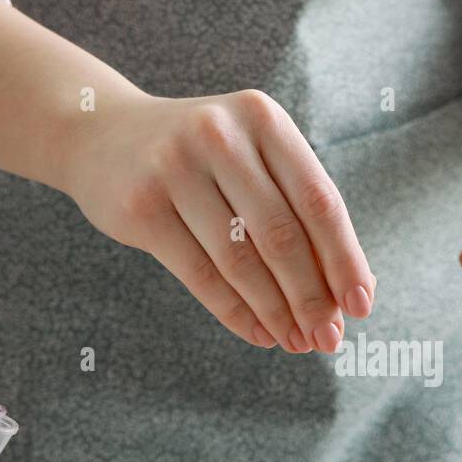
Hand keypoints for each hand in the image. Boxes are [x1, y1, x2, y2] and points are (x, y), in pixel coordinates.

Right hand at [63, 90, 373, 352]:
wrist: (100, 135)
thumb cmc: (202, 159)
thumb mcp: (252, 161)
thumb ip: (297, 212)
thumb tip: (347, 293)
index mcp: (263, 119)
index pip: (319, 200)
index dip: (344, 259)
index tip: (361, 305)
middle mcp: (221, 135)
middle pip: (283, 235)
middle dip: (312, 297)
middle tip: (328, 339)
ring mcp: (175, 167)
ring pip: (241, 261)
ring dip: (276, 312)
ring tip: (296, 342)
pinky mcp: (141, 207)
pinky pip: (201, 274)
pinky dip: (236, 312)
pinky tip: (259, 333)